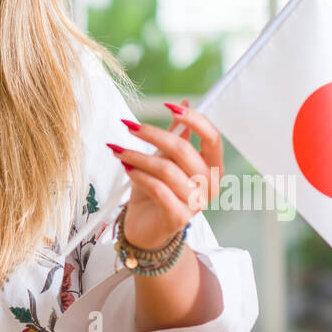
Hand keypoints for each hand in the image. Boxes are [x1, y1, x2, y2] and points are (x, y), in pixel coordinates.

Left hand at [111, 98, 223, 250]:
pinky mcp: (178, 217)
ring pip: (166, 169)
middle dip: (152, 134)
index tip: (168, 106)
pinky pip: (158, 189)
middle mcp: (210, 185)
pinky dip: (139, 176)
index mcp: (212, 167)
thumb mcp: (165, 158)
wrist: (146, 227)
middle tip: (128, 126)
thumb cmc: (157, 190)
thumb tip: (183, 103)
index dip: (194, 118)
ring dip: (137, 156)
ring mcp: (197, 204)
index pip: (212, 137)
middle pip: (183, 149)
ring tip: (119, 151)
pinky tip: (127, 169)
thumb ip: (177, 134)